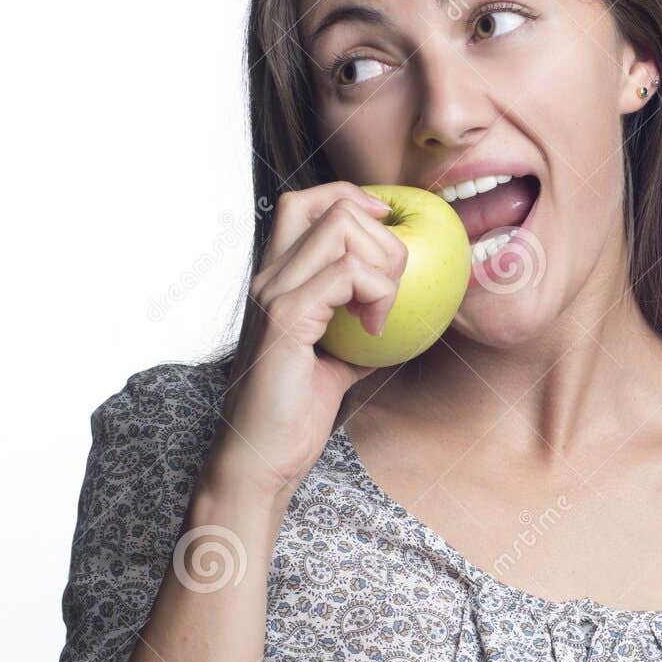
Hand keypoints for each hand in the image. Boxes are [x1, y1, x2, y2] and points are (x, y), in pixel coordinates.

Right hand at [205, 182, 407, 504]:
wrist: (260, 460)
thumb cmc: (292, 417)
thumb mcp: (335, 362)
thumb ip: (357, 331)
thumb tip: (401, 315)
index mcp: (274, 281)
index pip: (306, 202)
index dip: (353, 201)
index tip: (386, 237)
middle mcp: (268, 277)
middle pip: (329, 205)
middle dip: (381, 236)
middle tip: (391, 287)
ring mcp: (273, 294)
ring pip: (342, 228)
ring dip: (384, 265)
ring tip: (381, 312)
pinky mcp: (285, 318)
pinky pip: (348, 274)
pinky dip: (379, 296)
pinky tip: (376, 330)